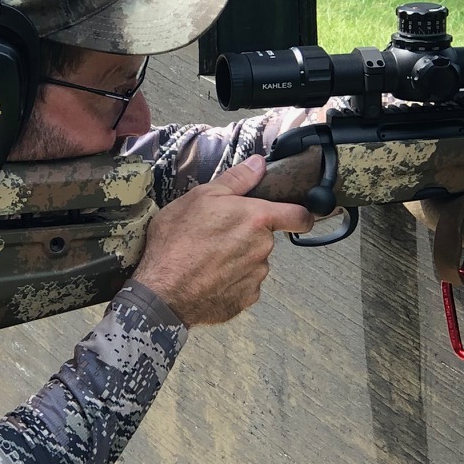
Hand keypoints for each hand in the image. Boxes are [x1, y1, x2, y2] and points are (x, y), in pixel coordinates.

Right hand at [132, 156, 312, 325]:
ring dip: (237, 259)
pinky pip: (243, 286)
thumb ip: (235, 180)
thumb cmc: (177, 241)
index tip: (296, 216)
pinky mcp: (244, 299)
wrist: (162, 291)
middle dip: (248, 236)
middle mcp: (263, 249)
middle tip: (217, 235)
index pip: (299, 216)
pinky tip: (206, 277)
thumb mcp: (200, 197)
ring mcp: (255, 277)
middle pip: (266, 239)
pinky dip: (229, 281)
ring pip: (254, 262)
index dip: (300, 215)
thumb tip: (258, 164)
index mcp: (256, 220)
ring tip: (206, 258)